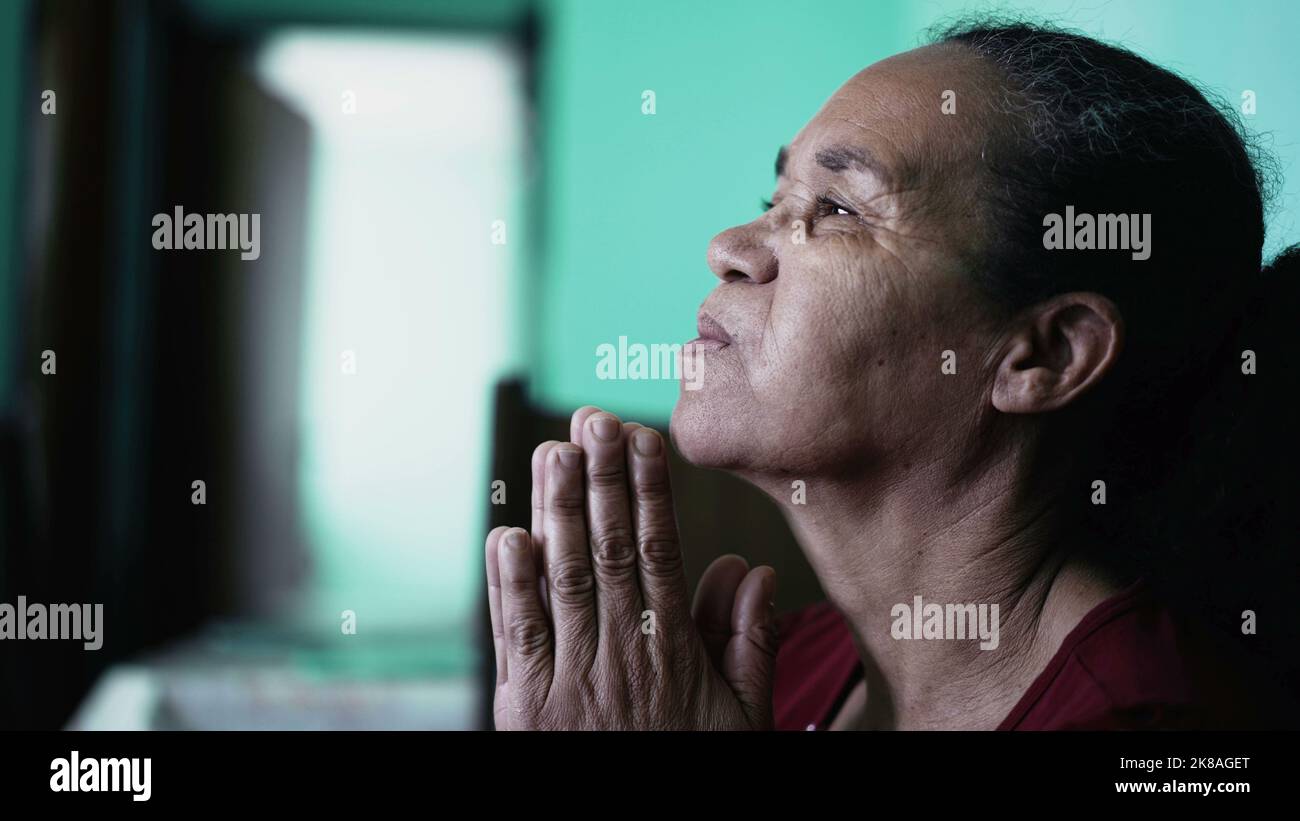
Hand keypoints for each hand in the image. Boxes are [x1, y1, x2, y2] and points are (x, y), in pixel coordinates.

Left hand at [484, 406, 777, 729]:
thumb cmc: (691, 768)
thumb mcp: (745, 717)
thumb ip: (749, 643)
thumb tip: (752, 571)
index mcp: (672, 650)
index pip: (659, 552)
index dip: (648, 491)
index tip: (641, 438)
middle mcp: (620, 653)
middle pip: (609, 551)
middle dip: (600, 480)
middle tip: (591, 420)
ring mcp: (570, 678)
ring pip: (563, 579)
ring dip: (555, 512)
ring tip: (552, 453)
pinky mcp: (526, 705)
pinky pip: (517, 636)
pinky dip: (508, 586)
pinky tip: (507, 537)